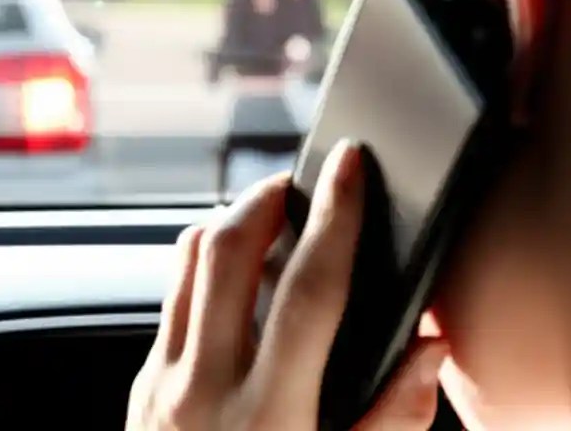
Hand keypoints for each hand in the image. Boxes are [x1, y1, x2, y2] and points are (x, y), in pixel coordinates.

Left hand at [126, 141, 449, 429]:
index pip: (311, 289)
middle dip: (268, 196)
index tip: (352, 165)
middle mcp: (205, 388)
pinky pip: (170, 298)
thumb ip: (392, 421)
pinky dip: (203, 266)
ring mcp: (162, 386)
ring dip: (231, 222)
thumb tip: (431, 346)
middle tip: (303, 182)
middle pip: (230, 249)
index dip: (338, 216)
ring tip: (272, 217)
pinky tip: (238, 279)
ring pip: (187, 262)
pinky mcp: (140, 390)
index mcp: (271, 416)